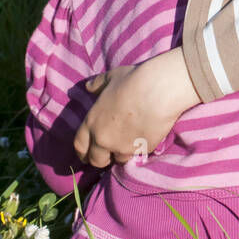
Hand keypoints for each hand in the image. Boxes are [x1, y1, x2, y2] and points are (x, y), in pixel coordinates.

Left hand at [73, 48, 199, 168]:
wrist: (158, 91)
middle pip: (97, 160)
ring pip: (119, 159)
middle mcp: (103, 139)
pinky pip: (138, 153)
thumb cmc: (133, 80)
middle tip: (110, 152)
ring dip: (122, 153)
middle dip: (102, 158)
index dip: (83, 152)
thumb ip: (98, 84)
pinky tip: (145, 136)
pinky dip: (140, 148)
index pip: (80, 146)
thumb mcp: (111, 77)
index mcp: (92, 122)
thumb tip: (89, 87)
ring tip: (130, 142)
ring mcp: (123, 147)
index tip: (88, 153)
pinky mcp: (142, 149)